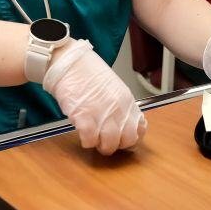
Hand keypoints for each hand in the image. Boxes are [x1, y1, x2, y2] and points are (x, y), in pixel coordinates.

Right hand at [42, 39, 144, 154]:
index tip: (122, 140)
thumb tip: (124, 124)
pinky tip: (83, 134)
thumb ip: (122, 106)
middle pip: (127, 140)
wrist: (70, 63)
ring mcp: (102, 113)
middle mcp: (118, 109)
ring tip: (94, 140)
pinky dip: (87, 142)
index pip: (140, 129)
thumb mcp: (114, 89)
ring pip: (110, 144)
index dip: (132, 139)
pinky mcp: (84, 117)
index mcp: (127, 101)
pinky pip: (90, 140)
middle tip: (106, 141)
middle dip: (117, 146)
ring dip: (101, 146)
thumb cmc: (89, 74)